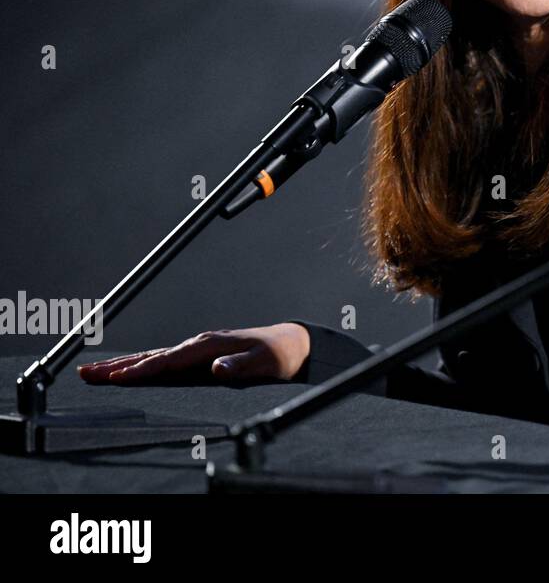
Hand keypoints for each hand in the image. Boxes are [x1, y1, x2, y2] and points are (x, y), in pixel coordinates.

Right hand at [77, 323, 310, 384]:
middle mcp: (198, 343)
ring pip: (153, 356)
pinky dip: (141, 364)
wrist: (289, 343)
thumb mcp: (263, 363)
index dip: (142, 370)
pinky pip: (163, 358)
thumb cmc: (276, 355)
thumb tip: (216, 368)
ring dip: (124, 364)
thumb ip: (239, 366)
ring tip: (96, 372)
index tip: (117, 378)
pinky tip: (128, 369)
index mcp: (209, 345)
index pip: (168, 361)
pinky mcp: (199, 353)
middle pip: (152, 356)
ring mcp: (197, 347)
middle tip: (87, 373)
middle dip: (118, 365)